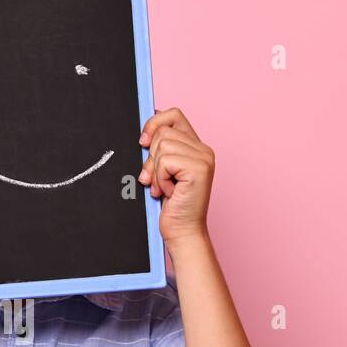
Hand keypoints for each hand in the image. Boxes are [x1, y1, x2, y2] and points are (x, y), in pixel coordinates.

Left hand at [138, 107, 214, 242]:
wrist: (182, 232)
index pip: (173, 115)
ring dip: (155, 171)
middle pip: (163, 131)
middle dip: (151, 157)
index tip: (143, 142)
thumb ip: (159, 150)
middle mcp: (203, 149)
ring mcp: (203, 158)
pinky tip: (169, 192)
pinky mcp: (199, 168)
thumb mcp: (161, 172)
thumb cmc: (171, 206)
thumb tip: (146, 131)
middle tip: (156, 180)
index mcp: (196, 147)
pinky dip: (160, 179)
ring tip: (164, 188)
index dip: (154, 123)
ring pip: (162, 145)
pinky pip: (165, 161)